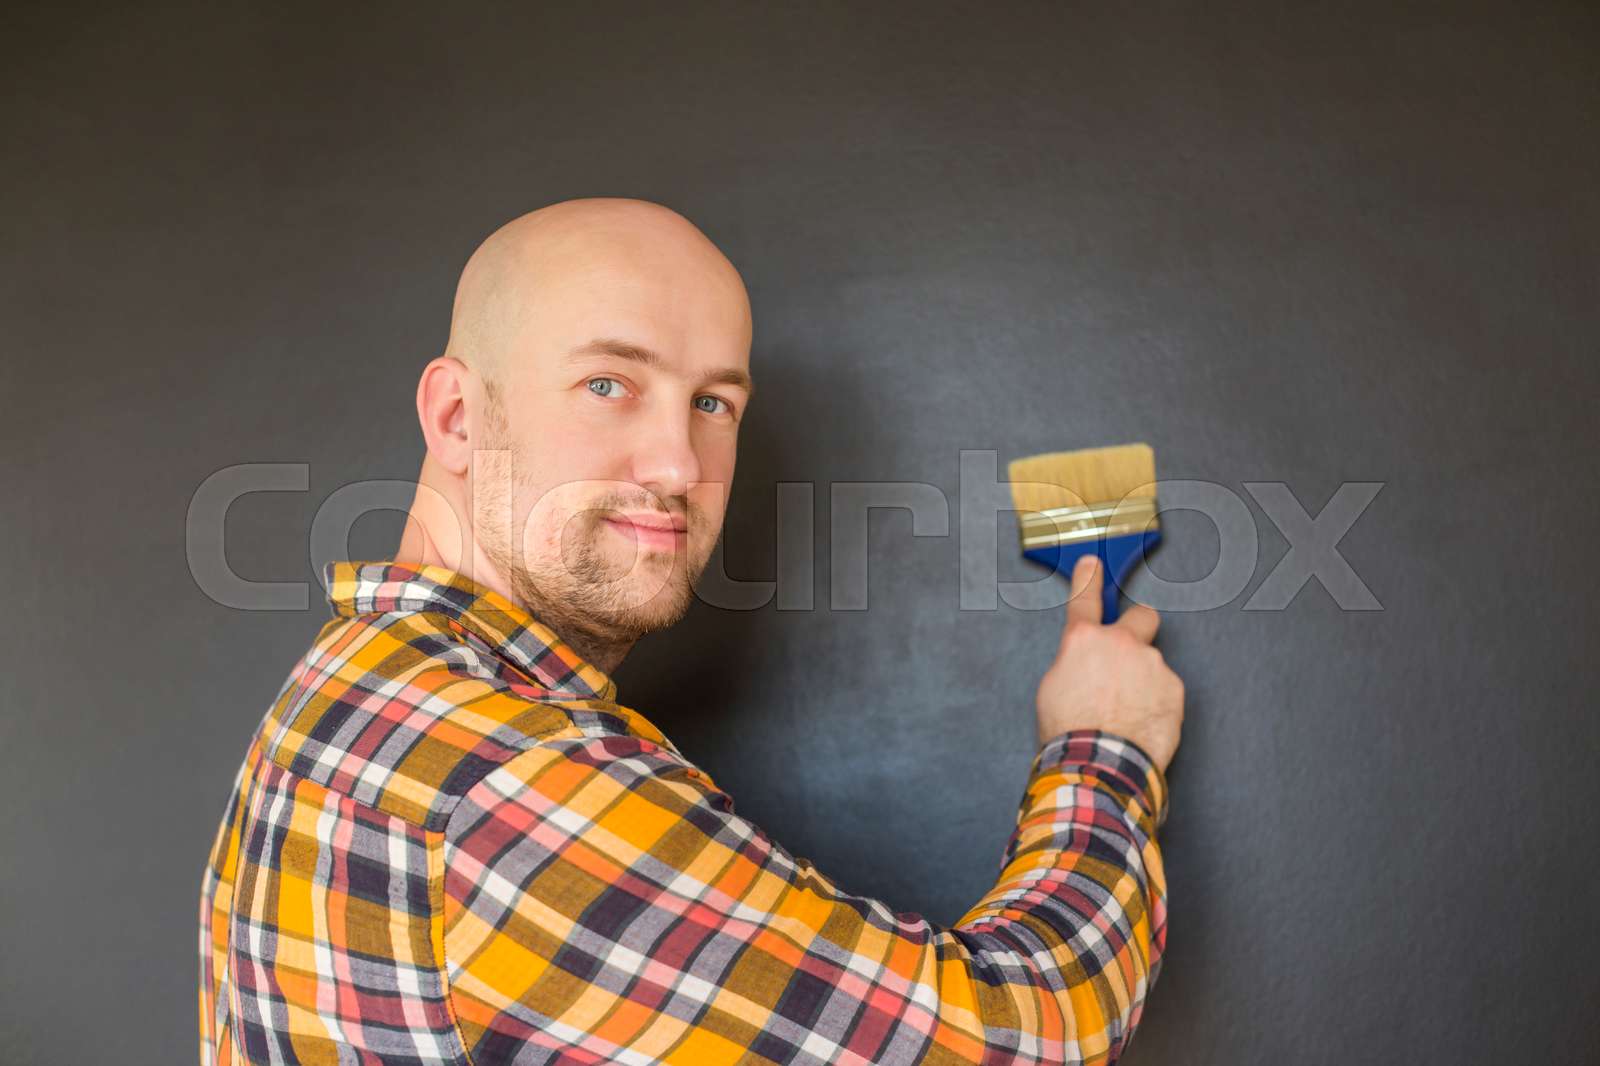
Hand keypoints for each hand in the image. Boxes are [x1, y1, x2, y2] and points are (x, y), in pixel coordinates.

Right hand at [1034, 554, 1184, 772]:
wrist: (1099, 764)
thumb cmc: (1069, 731)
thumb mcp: (1052, 689)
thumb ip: (1073, 664)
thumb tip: (1085, 663)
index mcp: (1083, 640)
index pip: (1084, 598)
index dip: (1088, 578)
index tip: (1092, 564)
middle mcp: (1121, 644)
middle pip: (1142, 617)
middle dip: (1138, 628)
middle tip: (1129, 655)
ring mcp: (1153, 665)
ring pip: (1152, 663)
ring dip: (1144, 679)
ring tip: (1128, 713)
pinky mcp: (1174, 689)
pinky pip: (1166, 689)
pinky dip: (1157, 703)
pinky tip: (1143, 724)